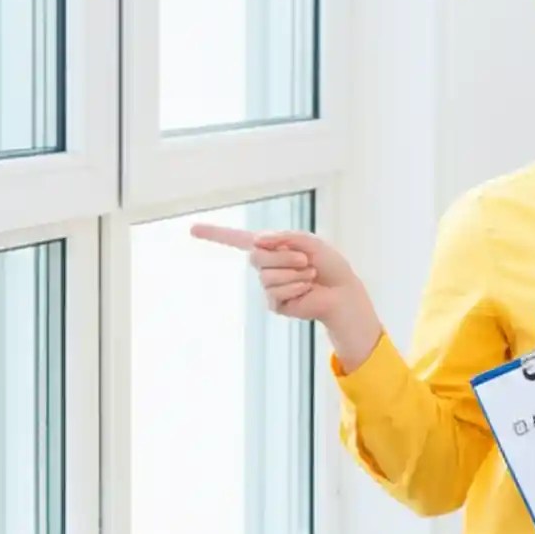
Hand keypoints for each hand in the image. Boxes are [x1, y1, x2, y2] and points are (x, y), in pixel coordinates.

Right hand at [189, 224, 382, 369]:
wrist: (342, 291)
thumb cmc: (329, 264)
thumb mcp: (308, 242)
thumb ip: (283, 237)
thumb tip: (258, 241)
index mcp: (271, 247)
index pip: (237, 239)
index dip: (215, 234)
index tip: (192, 230)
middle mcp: (266, 265)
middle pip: (257, 256)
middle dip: (284, 256)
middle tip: (306, 262)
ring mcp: (268, 285)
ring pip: (267, 275)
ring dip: (294, 273)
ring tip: (309, 276)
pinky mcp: (274, 303)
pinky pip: (275, 291)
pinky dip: (295, 287)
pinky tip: (306, 289)